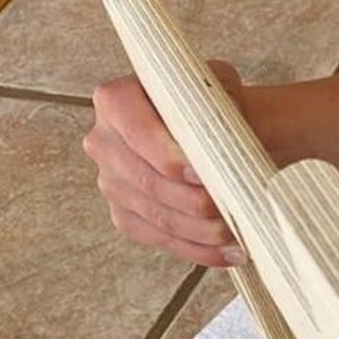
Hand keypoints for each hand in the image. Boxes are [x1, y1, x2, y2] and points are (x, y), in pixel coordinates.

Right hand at [84, 61, 248, 266]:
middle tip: (227, 209)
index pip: (135, 130)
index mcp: (116, 99)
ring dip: (198, 230)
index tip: (201, 173)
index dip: (167, 155)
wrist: (214, 133)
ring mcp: (110, 181)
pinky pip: (158, 238)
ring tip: (236, 233)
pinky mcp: (125, 213)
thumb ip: (214, 100)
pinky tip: (228, 252)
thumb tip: (218, 133)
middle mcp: (103, 141)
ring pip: (154, 214)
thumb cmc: (214, 106)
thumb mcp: (215, 86)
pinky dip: (196, 248)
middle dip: (190, 201)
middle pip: (145, 180)